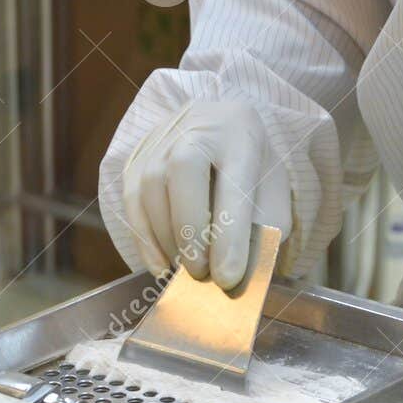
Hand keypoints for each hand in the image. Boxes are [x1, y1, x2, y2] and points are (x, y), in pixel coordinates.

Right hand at [120, 98, 291, 289]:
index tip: (227, 277)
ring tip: (183, 271)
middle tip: (200, 273)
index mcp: (242, 132)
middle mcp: (199, 125)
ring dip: (165, 237)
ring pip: (150, 184)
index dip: (229, 234)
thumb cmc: (252, 175)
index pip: (234, 182)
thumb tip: (233, 272)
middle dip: (190, 230)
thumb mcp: (271, 199)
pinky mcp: (137, 155)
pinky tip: (159, 264)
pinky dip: (143, 237)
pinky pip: (131, 198)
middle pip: (184, 169)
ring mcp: (161, 136)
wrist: (224, 135)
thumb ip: (260, 231)